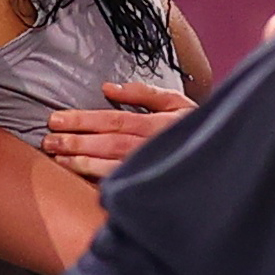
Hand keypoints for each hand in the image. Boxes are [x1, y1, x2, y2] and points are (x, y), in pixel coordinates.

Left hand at [41, 82, 195, 179]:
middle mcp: (154, 147)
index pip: (113, 120)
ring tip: (57, 158)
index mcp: (157, 124)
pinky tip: (80, 179)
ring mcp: (153, 170)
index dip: (82, 120)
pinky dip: (100, 183)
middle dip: (75, 141)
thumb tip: (108, 87)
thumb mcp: (177, 103)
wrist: (226, 162)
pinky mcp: (153, 188)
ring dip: (81, 163)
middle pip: (107, 142)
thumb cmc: (197, 129)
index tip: (55, 119)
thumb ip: (144, 93)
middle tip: (48, 140)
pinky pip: (124, 186)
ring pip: (112, 166)